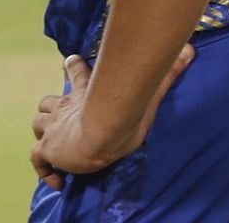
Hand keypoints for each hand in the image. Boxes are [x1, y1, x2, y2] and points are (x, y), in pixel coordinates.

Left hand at [30, 45, 195, 190]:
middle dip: (51, 107)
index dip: (73, 65)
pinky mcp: (48, 149)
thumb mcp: (148, 90)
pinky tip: (55, 180)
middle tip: (57, 112)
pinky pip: (38, 160)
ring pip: (38, 125)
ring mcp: (53, 128)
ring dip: (44, 132)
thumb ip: (168, 72)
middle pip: (47, 102)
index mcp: (85, 92)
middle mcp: (65, 108)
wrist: (102, 133)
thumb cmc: (124, 111)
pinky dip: (44, 168)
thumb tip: (190, 48)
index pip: (77, 71)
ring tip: (53, 143)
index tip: (70, 60)